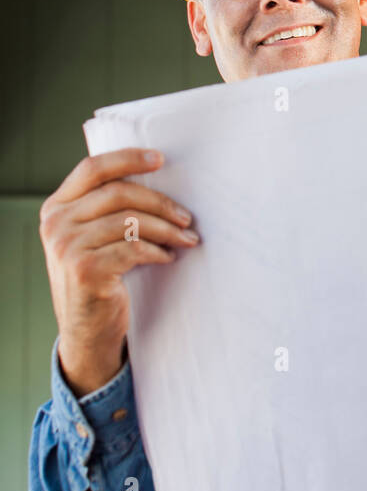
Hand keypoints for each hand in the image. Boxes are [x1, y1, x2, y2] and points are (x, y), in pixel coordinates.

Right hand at [39, 148, 198, 397]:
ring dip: (166, 229)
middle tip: (186, 217)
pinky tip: (168, 257)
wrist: (86, 331)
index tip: (161, 159)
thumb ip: (105, 209)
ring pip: (131, 221)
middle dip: (160, 202)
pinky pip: (134, 249)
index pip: (92, 168)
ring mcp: (67, 247)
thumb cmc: (98, 277)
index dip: (128, 159)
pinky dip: (158, 251)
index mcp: (56, 207)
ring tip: (186, 238)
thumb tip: (157, 178)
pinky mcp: (85, 270)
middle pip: (119, 193)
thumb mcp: (91, 238)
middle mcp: (56, 223)